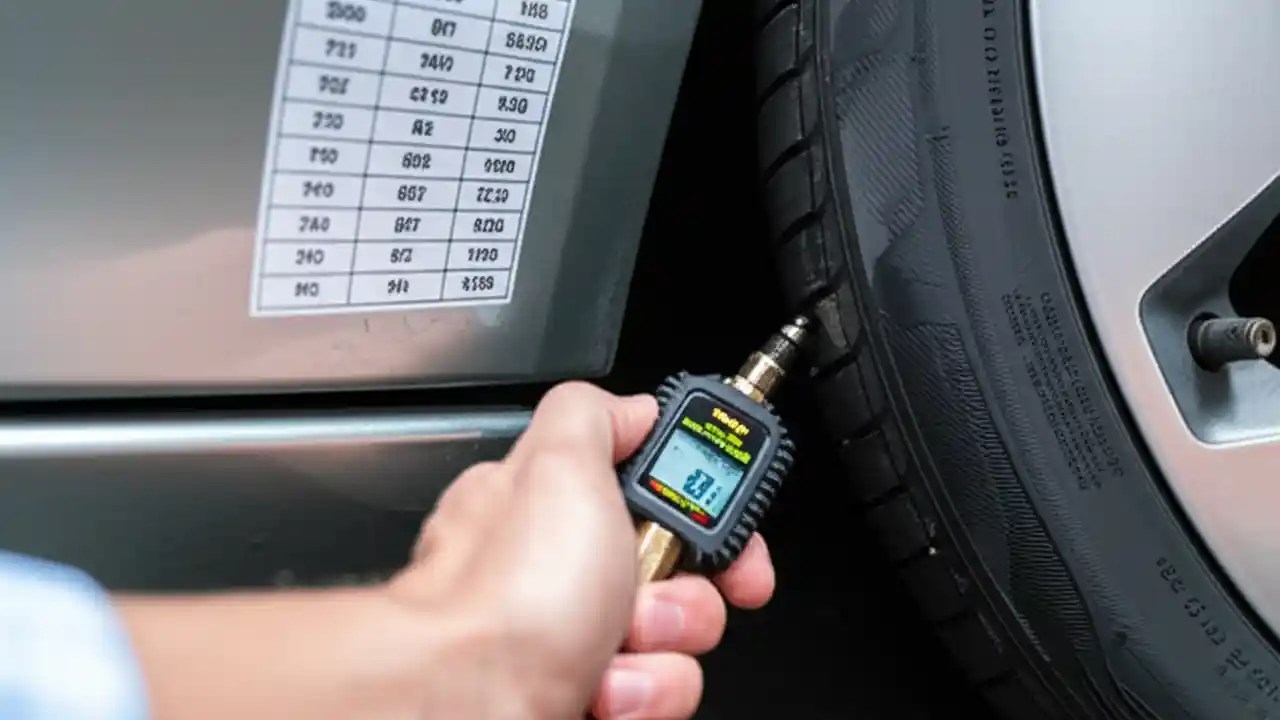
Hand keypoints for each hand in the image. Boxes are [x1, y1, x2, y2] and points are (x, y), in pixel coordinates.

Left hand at [388, 382, 776, 718]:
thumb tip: (635, 408)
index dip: (709, 515)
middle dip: (687, 593)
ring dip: (662, 651)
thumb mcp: (556, 463)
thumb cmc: (500, 598)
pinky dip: (641, 699)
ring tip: (611, 652)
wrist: (463, 705)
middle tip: (647, 594)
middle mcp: (563, 578)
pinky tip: (600, 694)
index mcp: (555, 508)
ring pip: (677, 643)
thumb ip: (596, 417)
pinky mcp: (591, 698)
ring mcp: (575, 645)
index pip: (659, 499)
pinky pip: (656, 696)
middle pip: (682, 575)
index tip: (730, 538)